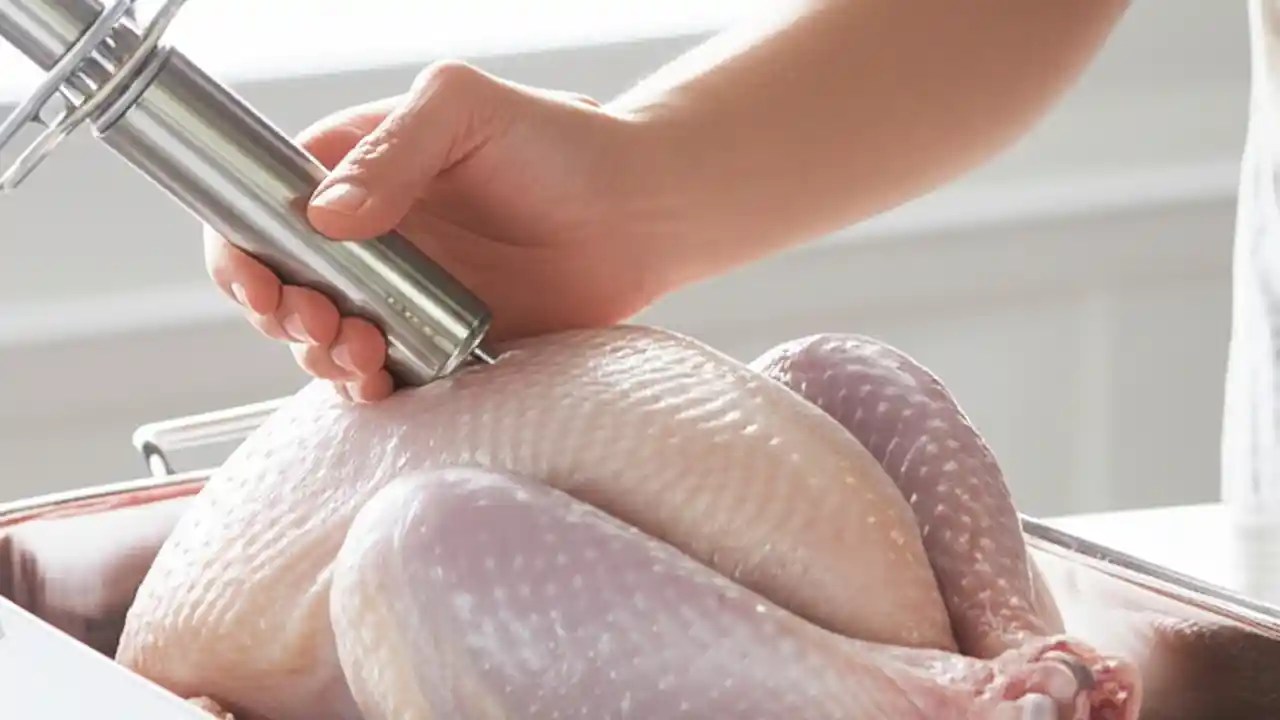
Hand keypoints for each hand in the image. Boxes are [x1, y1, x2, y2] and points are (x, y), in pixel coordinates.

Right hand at [205, 61, 667, 402]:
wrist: (639, 211)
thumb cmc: (561, 141)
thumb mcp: (466, 108)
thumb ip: (393, 150)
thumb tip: (324, 216)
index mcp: (358, 168)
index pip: (264, 206)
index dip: (240, 246)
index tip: (256, 278)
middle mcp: (371, 234)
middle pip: (282, 282)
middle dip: (278, 310)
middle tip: (314, 317)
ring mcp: (401, 291)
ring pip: (323, 336)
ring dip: (319, 353)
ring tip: (359, 349)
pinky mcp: (439, 339)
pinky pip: (383, 374)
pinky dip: (366, 386)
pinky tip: (379, 382)